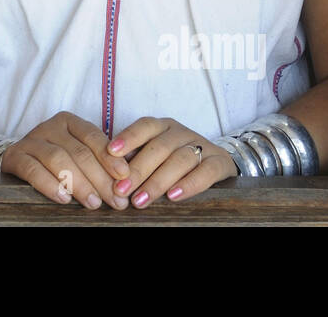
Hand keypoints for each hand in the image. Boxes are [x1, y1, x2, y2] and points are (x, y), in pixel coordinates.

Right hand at [0, 111, 132, 209]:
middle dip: (100, 178)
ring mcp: (31, 140)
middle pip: (79, 151)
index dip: (110, 157)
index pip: (92, 136)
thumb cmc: (57, 160)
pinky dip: (49, 184)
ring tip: (93, 203)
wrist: (17, 160)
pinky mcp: (15, 156)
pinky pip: (32, 170)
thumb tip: (127, 179)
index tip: (124, 176)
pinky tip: (63, 198)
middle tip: (115, 200)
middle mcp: (50, 127)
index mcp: (69, 122)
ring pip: (58, 159)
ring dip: (79, 184)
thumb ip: (99, 162)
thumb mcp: (78, 154)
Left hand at [108, 116, 237, 208]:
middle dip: (138, 169)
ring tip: (141, 200)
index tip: (110, 152)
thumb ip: (135, 159)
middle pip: (159, 147)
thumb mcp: (154, 154)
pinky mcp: (219, 162)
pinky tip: (173, 196)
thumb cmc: (174, 160)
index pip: (145, 126)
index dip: (128, 137)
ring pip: (180, 160)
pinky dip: (189, 184)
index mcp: (162, 126)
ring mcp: (202, 145)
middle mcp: (181, 132)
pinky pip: (206, 171)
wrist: (216, 161)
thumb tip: (107, 174)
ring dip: (158, 181)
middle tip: (120, 190)